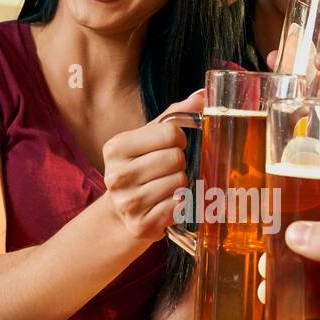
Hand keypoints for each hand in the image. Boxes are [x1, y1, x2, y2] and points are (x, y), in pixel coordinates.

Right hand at [101, 90, 199, 241]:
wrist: (121, 213)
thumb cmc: (140, 168)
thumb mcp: (149, 138)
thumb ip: (174, 115)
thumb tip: (203, 95)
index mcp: (116, 147)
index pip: (170, 132)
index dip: (178, 139)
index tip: (172, 146)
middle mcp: (117, 175)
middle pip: (176, 158)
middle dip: (179, 163)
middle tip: (167, 170)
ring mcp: (128, 203)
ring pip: (180, 182)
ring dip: (180, 184)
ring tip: (165, 187)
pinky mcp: (142, 224)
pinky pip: (179, 206)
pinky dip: (179, 204)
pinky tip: (165, 203)